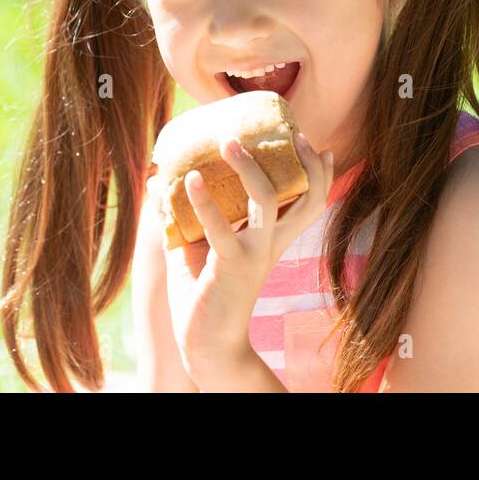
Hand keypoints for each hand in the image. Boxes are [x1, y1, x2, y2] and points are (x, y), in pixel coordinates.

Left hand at [160, 131, 332, 382]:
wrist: (205, 345)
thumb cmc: (203, 295)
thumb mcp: (195, 246)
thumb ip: (182, 214)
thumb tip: (157, 181)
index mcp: (271, 239)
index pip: (309, 203)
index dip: (321, 175)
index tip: (320, 147)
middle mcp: (271, 243)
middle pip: (310, 199)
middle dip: (307, 164)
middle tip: (295, 134)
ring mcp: (254, 253)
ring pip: (267, 200)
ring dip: (248, 167)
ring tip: (228, 142)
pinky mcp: (230, 264)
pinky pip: (220, 227)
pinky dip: (204, 201)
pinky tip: (188, 181)